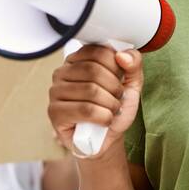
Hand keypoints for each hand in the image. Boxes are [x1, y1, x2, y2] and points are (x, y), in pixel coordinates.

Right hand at [47, 44, 143, 159]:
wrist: (108, 138)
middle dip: (114, 88)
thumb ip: (134, 64)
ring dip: (111, 104)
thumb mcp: (132, 83)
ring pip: (91, 90)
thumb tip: (122, 55)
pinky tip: (104, 121)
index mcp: (78, 59)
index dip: (116, 67)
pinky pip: (85, 110)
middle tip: (117, 99)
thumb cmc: (114, 108)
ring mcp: (55, 92)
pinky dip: (104, 117)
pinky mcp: (55, 112)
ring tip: (112, 110)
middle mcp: (62, 72)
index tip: (119, 79)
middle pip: (94, 70)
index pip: (98, 51)